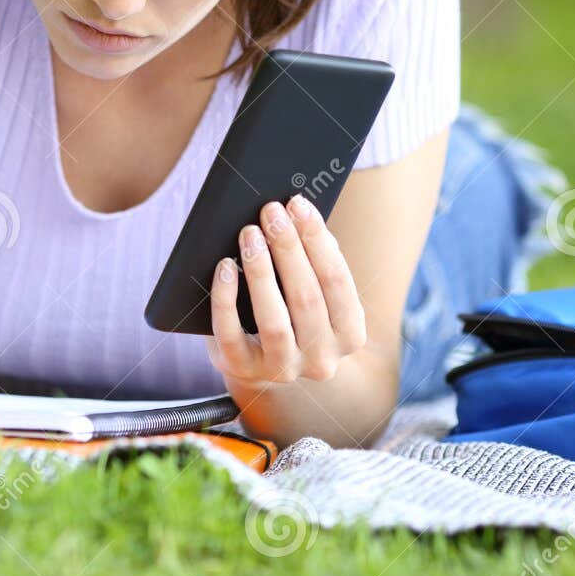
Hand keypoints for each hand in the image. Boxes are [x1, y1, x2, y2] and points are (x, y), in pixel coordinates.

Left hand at [204, 193, 367, 388]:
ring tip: (249, 234)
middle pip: (307, 297)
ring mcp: (284, 370)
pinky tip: (224, 267)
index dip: (317, 240)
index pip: (338, 282)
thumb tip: (296, 212)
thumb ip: (313, 259)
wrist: (262, 359)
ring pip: (274, 321)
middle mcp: (323, 360)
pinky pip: (232, 335)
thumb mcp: (313, 290)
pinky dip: (226, 298)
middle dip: (288, 249)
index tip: (299, 204)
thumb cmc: (291, 309)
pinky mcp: (245, 372)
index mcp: (350, 335)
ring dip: (261, 272)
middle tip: (270, 211)